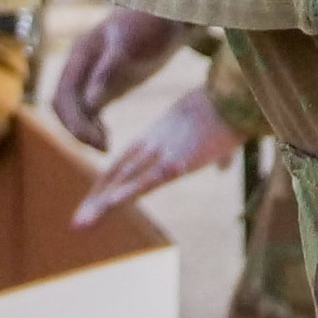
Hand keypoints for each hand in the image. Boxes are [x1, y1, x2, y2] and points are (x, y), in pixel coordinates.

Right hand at [48, 6, 190, 150]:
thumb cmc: (152, 26)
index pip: (64, 93)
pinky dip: (91, 126)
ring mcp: (88, 74)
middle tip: (103, 146)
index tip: (96, 138)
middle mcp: (79, 64)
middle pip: (63, 104)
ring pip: (72, 110)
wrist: (169, 17)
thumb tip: (90, 102)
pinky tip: (106, 138)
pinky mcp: (101, 85)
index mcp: (81, 52)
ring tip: (106, 145)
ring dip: (82, 130)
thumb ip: (110, 70)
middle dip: (77, 128)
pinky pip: (86, 111)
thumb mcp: (132, 45)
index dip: (74, 119)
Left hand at [70, 76, 238, 229]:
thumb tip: (225, 167)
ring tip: (81, 224)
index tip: (94, 203)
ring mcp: (164, 151)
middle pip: (117, 174)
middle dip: (96, 199)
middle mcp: (154, 143)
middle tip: (78, 223)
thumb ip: (218, 153)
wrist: (240, 94)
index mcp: (160, 135)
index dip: (107, 184)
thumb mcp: (219, 133)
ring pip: (125, 181)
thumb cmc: (234, 109)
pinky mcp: (179, 160)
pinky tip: (110, 206)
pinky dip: (127, 193)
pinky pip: (148, 180)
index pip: (124, 163)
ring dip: (101, 204)